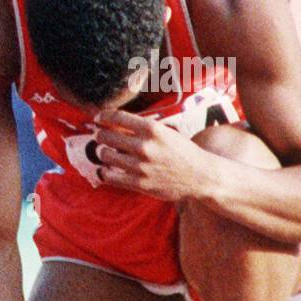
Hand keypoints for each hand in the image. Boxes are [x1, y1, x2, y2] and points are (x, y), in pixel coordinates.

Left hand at [92, 110, 214, 202]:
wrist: (201, 176)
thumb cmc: (183, 152)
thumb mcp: (166, 133)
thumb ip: (143, 129)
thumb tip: (115, 124)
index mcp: (152, 129)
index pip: (117, 117)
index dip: (103, 117)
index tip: (98, 119)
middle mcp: (144, 146)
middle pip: (106, 136)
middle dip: (100, 135)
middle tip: (100, 136)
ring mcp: (140, 166)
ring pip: (105, 155)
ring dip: (101, 152)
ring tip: (104, 152)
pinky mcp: (139, 183)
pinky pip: (109, 176)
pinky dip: (103, 172)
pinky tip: (103, 170)